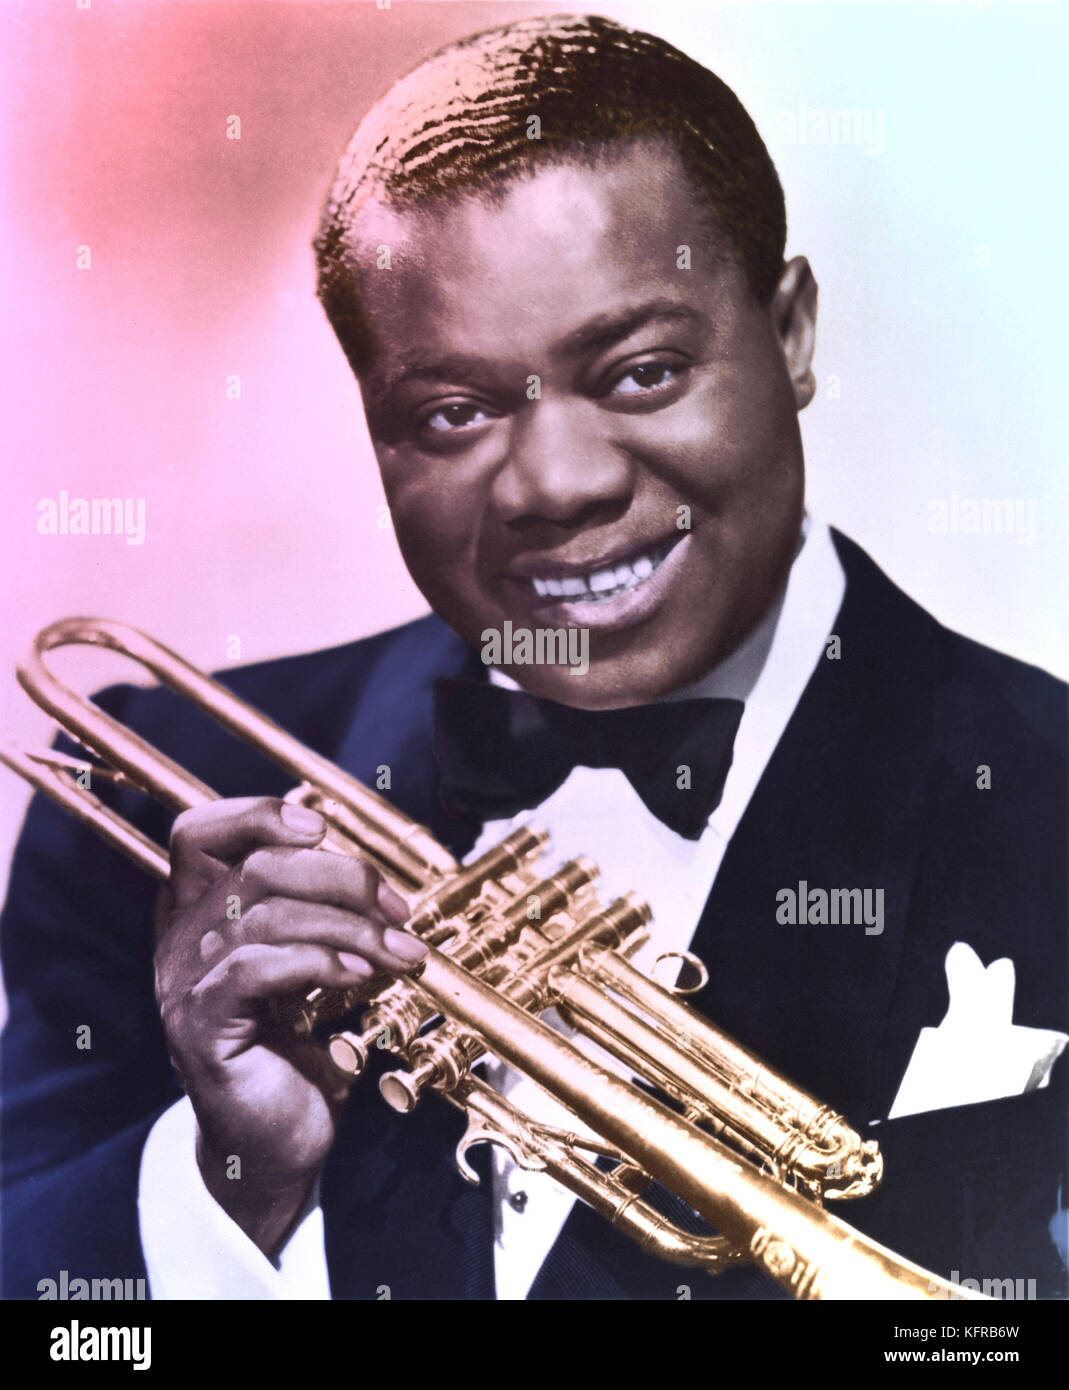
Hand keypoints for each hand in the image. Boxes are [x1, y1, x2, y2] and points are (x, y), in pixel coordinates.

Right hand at [153, 796, 426, 1254]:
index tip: (320, 827)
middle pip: (255, 867)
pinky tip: (357, 976)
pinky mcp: (201, 1028)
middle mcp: (181, 939)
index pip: (200, 832)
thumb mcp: (311, 964)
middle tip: (399, 907)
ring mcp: (184, 984)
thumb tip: (371, 866)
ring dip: (349, 926)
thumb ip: (318, 911)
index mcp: (200, 911)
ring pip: (265, 916)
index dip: (257, 813)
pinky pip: (254, 969)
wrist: (277, 1141)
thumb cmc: (299, 1047)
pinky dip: (315, 962)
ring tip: (400, 951)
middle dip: (341, 876)